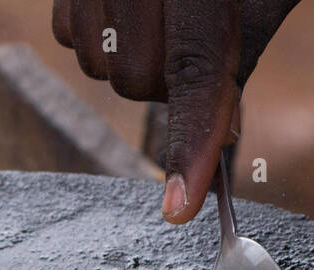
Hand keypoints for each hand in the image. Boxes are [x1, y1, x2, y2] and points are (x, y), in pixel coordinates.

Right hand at [52, 0, 299, 222]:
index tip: (182, 205)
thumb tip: (221, 131)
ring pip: (99, 66)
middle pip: (137, 78)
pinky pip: (71, 38)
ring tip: (163, 9)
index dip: (192, 137)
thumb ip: (242, 46)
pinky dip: (101, 36)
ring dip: (134, 58)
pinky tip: (126, 3)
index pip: (195, 62)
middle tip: (200, 37)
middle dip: (170, 80)